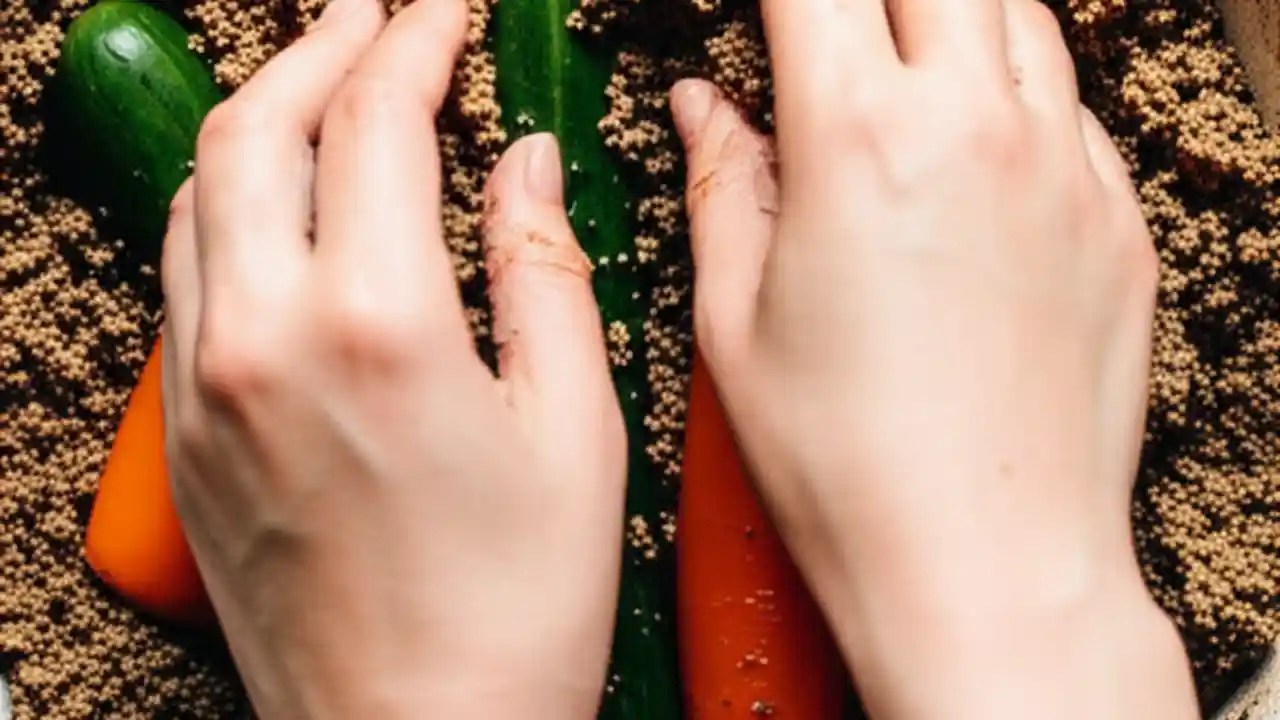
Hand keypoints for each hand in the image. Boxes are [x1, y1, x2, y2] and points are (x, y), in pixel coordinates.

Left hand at [161, 0, 623, 716]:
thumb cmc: (512, 614)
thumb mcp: (575, 428)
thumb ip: (543, 272)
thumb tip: (523, 169)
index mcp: (379, 328)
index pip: (377, 122)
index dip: (416, 43)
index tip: (445, 14)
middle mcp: (263, 342)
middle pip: (255, 128)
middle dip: (318, 48)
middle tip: (373, 21)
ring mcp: (203, 392)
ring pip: (198, 196)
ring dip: (258, 120)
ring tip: (320, 95)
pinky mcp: (183, 442)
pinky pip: (181, 280)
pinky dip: (226, 210)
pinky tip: (279, 216)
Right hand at [670, 0, 1196, 716]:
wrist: (989, 566)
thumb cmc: (849, 468)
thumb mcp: (737, 324)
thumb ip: (723, 188)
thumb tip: (706, 110)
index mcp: (859, 144)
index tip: (760, 16)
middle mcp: (977, 130)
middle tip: (830, 37)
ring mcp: (1064, 170)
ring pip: (1017, 14)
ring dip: (950, 14)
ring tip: (901, 64)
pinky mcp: (1117, 221)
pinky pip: (1071, 104)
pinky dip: (1017, 90)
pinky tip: (974, 146)